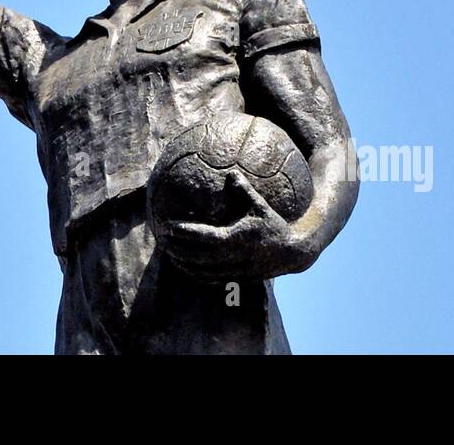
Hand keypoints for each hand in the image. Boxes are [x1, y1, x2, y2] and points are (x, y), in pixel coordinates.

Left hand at [157, 170, 319, 281]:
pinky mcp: (236, 279)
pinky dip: (195, 274)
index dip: (185, 232)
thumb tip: (231, 173)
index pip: (204, 236)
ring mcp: (234, 270)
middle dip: (178, 249)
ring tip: (169, 253)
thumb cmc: (274, 225)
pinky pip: (211, 279)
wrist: (292, 253)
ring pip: (202, 271)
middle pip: (198, 257)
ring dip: (183, 264)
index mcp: (236, 238)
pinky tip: (185, 267)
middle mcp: (234, 257)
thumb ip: (244, 190)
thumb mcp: (260, 205)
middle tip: (161, 239)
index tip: (169, 226)